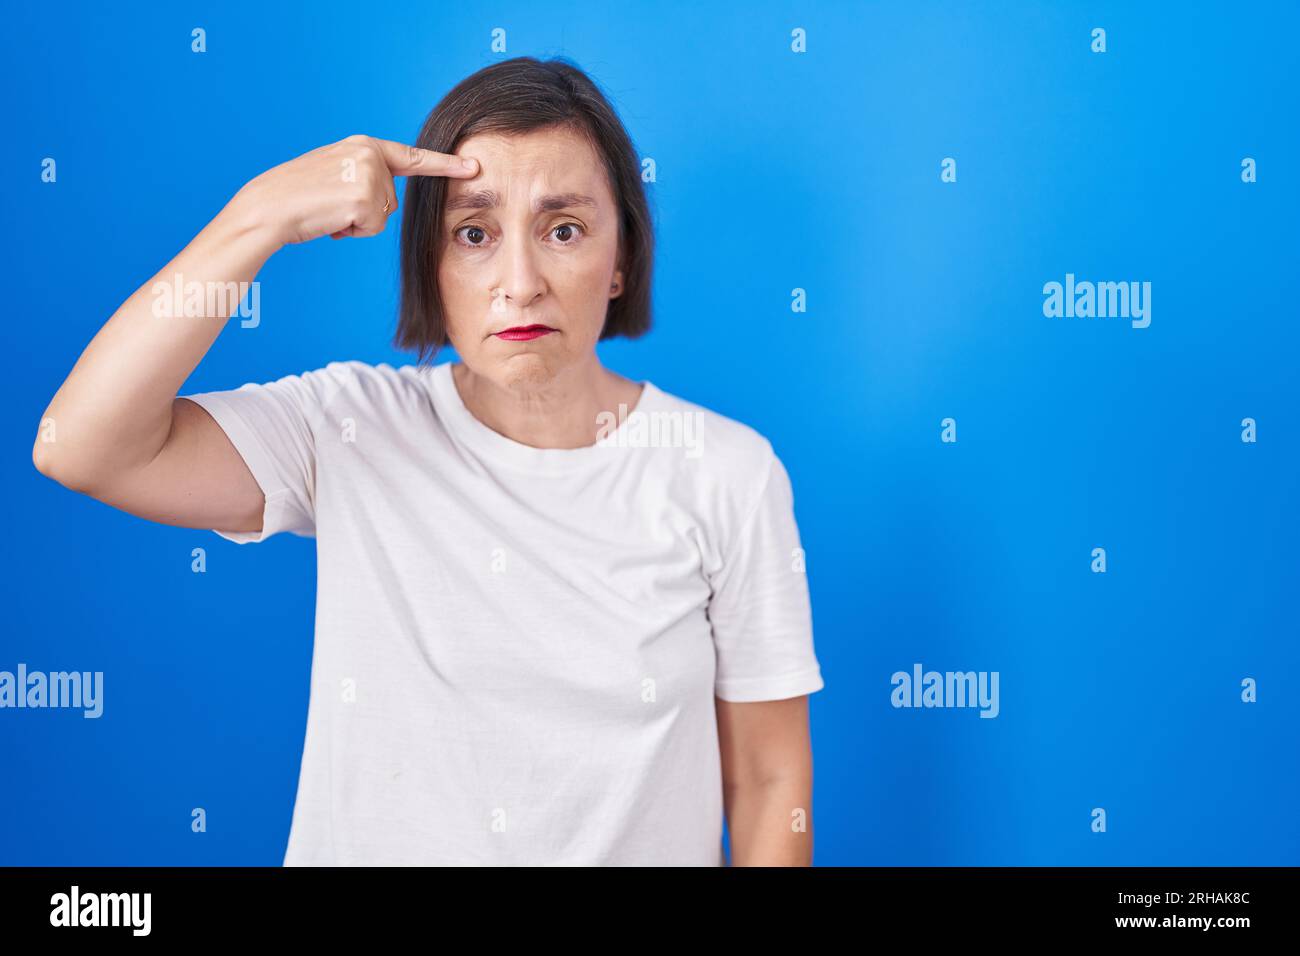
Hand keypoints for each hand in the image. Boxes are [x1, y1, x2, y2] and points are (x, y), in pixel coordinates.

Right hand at [231, 134, 478, 246]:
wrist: (268, 207)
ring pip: (383, 216)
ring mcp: (369, 175)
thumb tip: (384, 199)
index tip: (473, 166)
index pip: (412, 157)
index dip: (444, 164)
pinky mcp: (365, 198)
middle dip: (366, 212)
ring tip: (328, 211)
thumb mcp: (334, 174)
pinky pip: (373, 228)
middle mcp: (370, 155)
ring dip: (358, 223)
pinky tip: (330, 220)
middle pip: (392, 200)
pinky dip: (352, 232)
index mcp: (363, 145)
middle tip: (332, 206)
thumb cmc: (297, 197)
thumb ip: (363, 176)